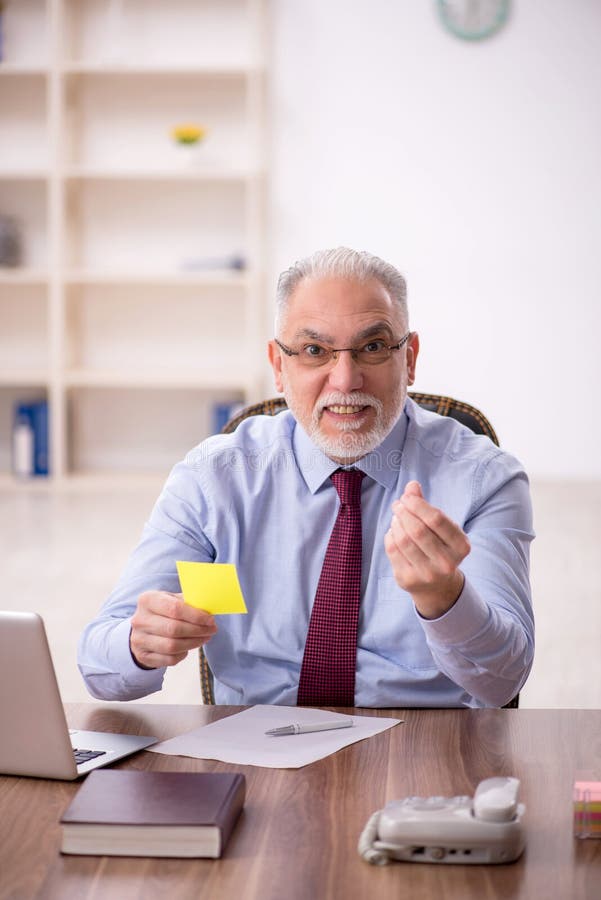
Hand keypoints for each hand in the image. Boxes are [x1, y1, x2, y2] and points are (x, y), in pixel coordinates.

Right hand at [130, 591, 216, 668]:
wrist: (142, 629)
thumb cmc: (162, 612)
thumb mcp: (171, 600)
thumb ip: (187, 602)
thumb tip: (208, 610)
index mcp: (148, 600)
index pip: (175, 609)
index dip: (196, 616)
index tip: (210, 620)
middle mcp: (140, 620)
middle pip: (174, 629)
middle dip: (198, 630)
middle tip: (212, 630)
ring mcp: (139, 639)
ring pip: (172, 646)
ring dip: (193, 643)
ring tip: (204, 638)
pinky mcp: (143, 656)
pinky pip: (169, 659)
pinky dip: (183, 654)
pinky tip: (188, 647)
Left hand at [384, 481, 470, 618]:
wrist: (437, 586)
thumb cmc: (439, 547)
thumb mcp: (440, 527)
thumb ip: (426, 505)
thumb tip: (412, 485)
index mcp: (461, 546)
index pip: (436, 519)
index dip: (418, 504)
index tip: (407, 497)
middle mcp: (447, 563)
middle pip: (418, 530)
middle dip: (404, 512)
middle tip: (397, 504)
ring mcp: (427, 574)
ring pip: (403, 540)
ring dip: (396, 523)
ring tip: (397, 517)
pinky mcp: (408, 579)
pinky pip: (392, 550)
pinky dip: (390, 535)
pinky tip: (394, 532)